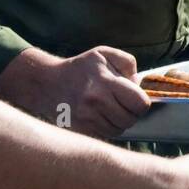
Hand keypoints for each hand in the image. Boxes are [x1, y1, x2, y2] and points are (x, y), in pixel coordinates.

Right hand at [0, 46, 149, 137]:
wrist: (46, 83)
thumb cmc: (80, 67)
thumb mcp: (104, 54)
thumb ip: (128, 63)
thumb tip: (137, 83)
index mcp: (105, 82)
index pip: (140, 104)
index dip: (141, 102)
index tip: (133, 97)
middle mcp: (95, 101)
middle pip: (131, 119)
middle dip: (132, 112)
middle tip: (123, 104)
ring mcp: (86, 118)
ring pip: (119, 130)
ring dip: (120, 122)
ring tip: (111, 109)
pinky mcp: (79, 129)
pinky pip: (105, 135)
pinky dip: (108, 128)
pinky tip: (101, 116)